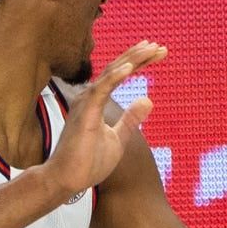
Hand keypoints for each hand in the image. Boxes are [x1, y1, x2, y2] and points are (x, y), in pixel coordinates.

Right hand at [44, 42, 164, 198]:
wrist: (66, 180)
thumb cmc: (87, 163)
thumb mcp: (118, 138)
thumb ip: (131, 119)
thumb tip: (148, 100)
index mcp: (95, 102)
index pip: (119, 75)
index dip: (139, 62)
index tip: (160, 53)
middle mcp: (89, 98)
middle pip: (116, 69)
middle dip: (139, 55)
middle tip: (160, 46)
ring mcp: (85, 104)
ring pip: (110, 74)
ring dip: (131, 59)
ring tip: (150, 48)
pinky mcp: (85, 113)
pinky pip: (101, 89)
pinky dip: (115, 76)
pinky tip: (130, 67)